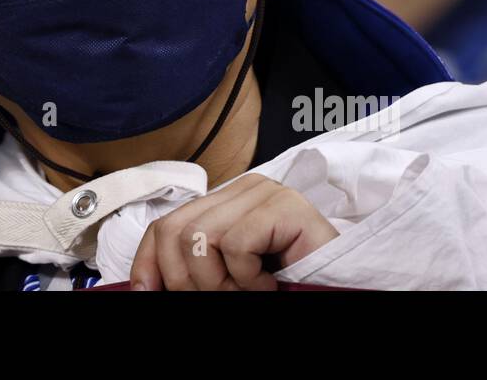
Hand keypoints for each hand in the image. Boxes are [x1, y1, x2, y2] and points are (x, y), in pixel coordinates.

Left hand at [129, 174, 338, 290]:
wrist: (342, 285)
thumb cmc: (287, 284)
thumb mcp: (228, 275)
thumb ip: (193, 269)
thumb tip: (144, 284)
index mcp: (225, 202)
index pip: (165, 224)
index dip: (148, 261)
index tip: (147, 291)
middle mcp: (243, 189)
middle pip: (176, 231)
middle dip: (188, 280)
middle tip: (226, 295)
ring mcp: (266, 193)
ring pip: (200, 239)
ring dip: (221, 282)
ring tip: (251, 289)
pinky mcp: (286, 206)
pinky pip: (236, 244)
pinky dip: (248, 277)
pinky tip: (271, 282)